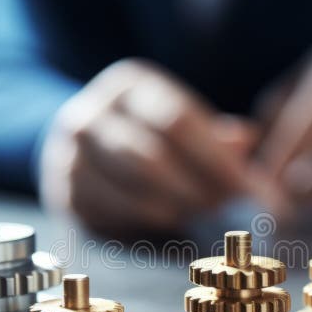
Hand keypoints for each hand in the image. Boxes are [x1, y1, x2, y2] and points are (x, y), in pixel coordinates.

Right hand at [39, 59, 255, 235]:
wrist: (81, 145)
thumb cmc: (148, 134)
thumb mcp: (179, 120)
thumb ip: (212, 135)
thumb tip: (246, 142)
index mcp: (129, 85)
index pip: (176, 120)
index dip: (216, 159)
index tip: (247, 187)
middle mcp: (91, 113)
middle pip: (152, 159)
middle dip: (197, 190)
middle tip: (227, 210)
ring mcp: (70, 154)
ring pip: (129, 190)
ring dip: (175, 209)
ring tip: (204, 217)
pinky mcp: (64, 192)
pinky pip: (111, 214)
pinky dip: (146, 224)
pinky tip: (171, 225)